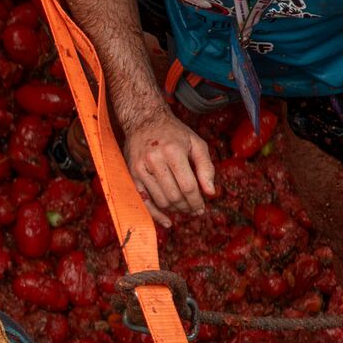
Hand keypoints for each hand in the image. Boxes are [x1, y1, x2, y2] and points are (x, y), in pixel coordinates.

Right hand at [122, 109, 216, 223]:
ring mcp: (140, 168)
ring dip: (175, 210)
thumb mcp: (196, 143)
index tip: (202, 208)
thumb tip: (210, 193)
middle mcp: (154, 160)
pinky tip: (167, 222)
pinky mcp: (131, 175)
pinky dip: (156, 215)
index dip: (197, 201)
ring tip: (184, 209)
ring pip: (161, 200)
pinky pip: (144, 201)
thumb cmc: (174, 133)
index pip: (187, 185)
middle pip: (174, 195)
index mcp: (172, 150)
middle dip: (187, 207)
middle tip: (195, 210)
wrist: (143, 121)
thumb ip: (206, 167)